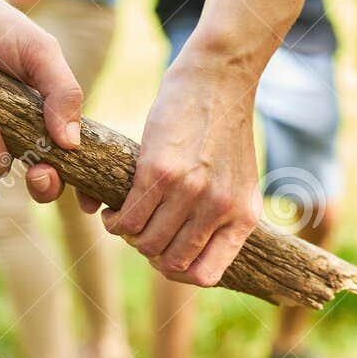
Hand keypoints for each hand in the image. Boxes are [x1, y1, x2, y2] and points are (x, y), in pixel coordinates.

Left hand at [0, 0, 83, 202]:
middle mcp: (18, 127)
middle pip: (37, 178)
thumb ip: (64, 93)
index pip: (72, 156)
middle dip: (42, 185)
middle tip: (40, 172)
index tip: (91, 200)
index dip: (83, 182)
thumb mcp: (41, 53)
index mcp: (48, 111)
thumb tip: (71, 144)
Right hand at [89, 45, 260, 285]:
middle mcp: (219, 209)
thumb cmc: (224, 131)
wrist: (218, 82)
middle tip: (141, 231)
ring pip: (144, 243)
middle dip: (149, 253)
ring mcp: (190, 192)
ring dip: (127, 236)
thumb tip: (194, 261)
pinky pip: (127, 218)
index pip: (205, 276)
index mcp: (242, 217)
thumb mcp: (240, 182)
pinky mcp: (159, 172)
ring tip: (124, 218)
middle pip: (169, 262)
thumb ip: (225, 218)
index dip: (177, 272)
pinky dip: (114, 220)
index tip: (165, 254)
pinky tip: (114, 208)